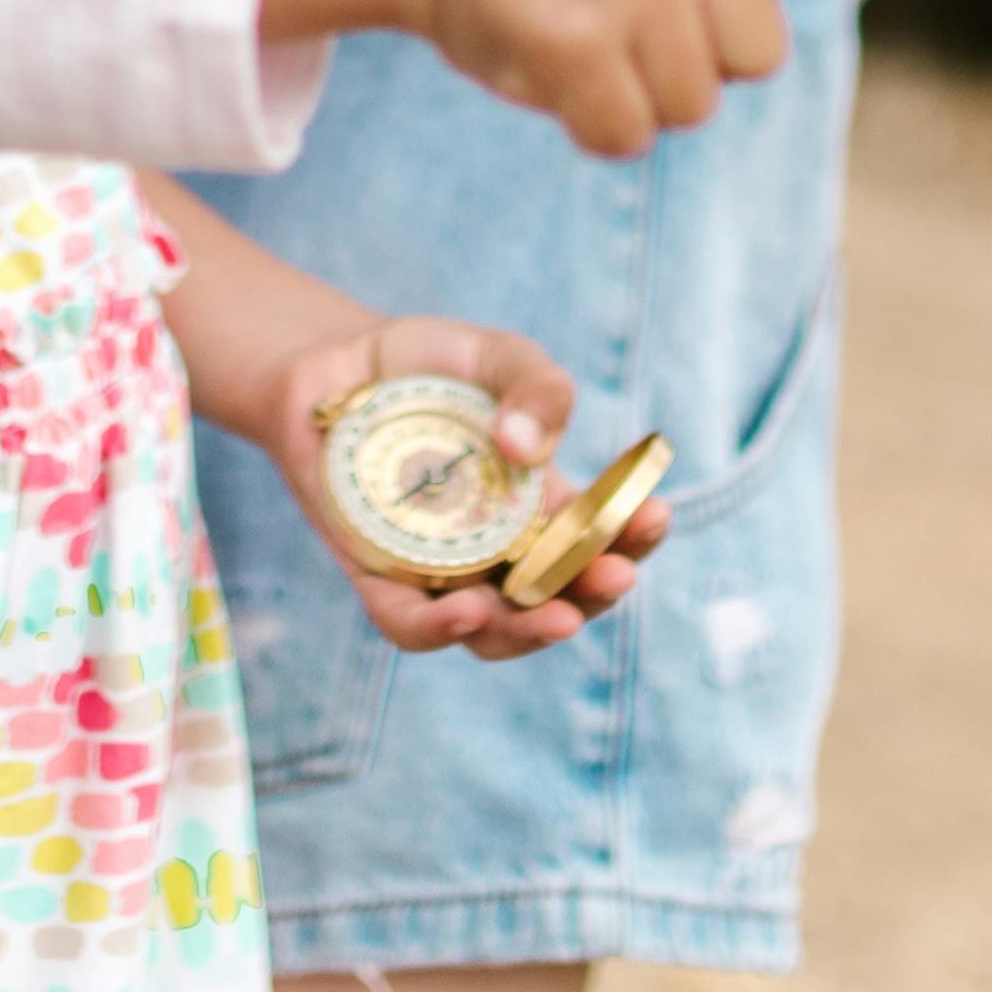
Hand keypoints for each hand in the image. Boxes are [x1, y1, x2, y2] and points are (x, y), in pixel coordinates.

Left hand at [261, 312, 666, 660]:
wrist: (336, 368)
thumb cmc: (431, 368)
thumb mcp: (498, 357)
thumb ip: (535, 387)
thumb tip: (526, 449)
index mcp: (546, 507)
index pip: (603, 539)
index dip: (635, 537)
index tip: (655, 513)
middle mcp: (501, 552)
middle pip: (559, 601)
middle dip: (593, 596)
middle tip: (613, 576)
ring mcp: (442, 573)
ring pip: (493, 633)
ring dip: (526, 632)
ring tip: (552, 615)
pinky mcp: (379, 578)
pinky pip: (410, 624)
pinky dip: (439, 630)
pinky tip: (463, 612)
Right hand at [265, 0, 991, 157]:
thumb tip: (751, 56)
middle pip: (756, 60)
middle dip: (691, 56)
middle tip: (616, 7)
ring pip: (694, 106)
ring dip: (636, 93)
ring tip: (571, 25)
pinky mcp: (578, 35)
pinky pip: (627, 134)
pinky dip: (591, 125)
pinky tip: (544, 66)